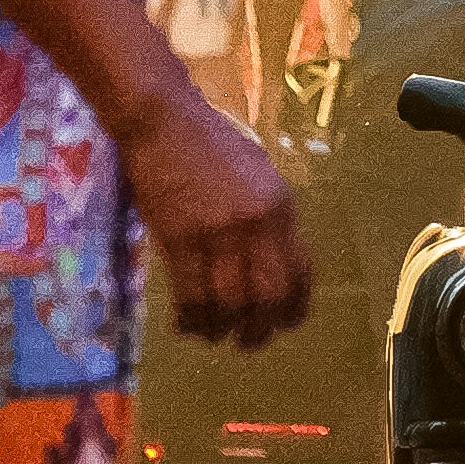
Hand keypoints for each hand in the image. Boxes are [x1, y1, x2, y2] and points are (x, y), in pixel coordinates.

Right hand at [127, 93, 310, 348]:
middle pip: (268, 295)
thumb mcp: (258, 175)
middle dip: (262, 327)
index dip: (297, 305)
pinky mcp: (178, 239)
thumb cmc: (210, 143)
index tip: (289, 323)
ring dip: (223, 329)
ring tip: (217, 337)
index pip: (301, 269)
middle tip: (251, 341)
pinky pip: (190, 293)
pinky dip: (192, 317)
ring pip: (228, 302)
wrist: (164, 122)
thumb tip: (272, 261)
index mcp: (282, 207)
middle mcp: (257, 225)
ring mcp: (217, 233)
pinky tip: (188, 326)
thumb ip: (269, 217)